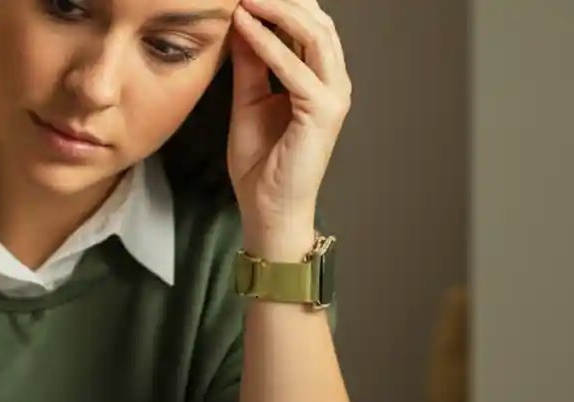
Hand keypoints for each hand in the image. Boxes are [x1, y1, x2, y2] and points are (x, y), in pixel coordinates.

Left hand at [227, 0, 351, 258]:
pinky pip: (295, 67)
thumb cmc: (261, 163)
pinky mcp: (322, 112)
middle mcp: (333, 81)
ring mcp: (333, 96)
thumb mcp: (248, 100)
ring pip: (315, 34)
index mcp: (319, 77)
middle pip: (317, 20)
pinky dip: (268, 43)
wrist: (268, 207)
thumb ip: (250, 63)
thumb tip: (240, 22)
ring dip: (278, 9)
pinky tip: (244, 26)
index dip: (282, 1)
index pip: (308, 23)